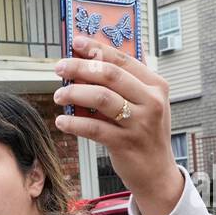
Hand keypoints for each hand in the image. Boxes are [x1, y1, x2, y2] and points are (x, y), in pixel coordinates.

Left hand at [52, 33, 184, 214]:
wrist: (156, 172)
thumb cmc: (144, 134)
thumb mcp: (144, 104)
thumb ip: (124, 85)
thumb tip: (90, 60)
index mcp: (156, 85)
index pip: (123, 59)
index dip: (97, 48)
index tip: (75, 42)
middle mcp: (151, 101)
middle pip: (110, 74)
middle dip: (80, 67)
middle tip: (59, 67)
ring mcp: (139, 123)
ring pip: (101, 98)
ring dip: (74, 93)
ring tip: (58, 94)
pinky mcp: (125, 143)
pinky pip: (93, 128)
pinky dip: (74, 123)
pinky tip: (61, 120)